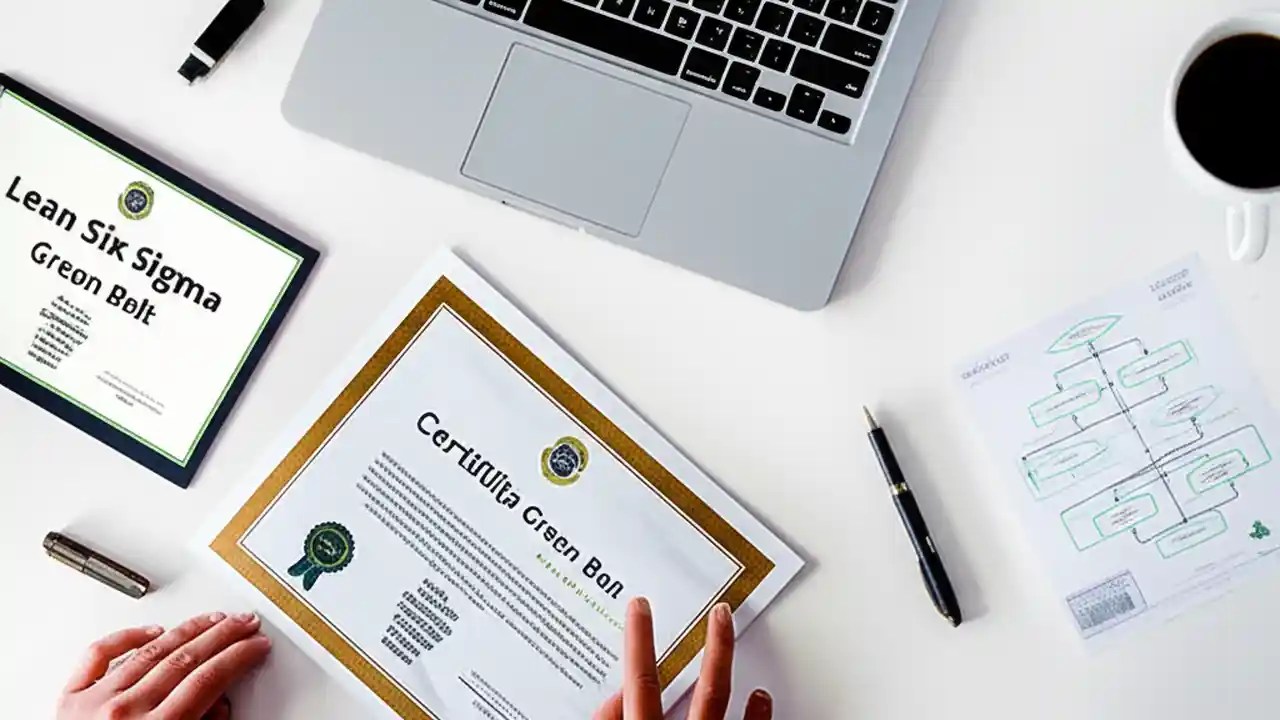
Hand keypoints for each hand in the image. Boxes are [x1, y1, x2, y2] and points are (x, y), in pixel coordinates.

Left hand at [57, 612, 270, 719]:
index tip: (255, 646)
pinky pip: (100, 655)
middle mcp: (124, 712)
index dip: (238, 657)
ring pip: (151, 650)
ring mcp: (94, 701)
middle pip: (186, 659)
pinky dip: (128, 638)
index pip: (209, 679)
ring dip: (188, 630)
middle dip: (222, 637)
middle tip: (243, 624)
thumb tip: (219, 705)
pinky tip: (152, 631)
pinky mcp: (70, 699)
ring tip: (211, 620)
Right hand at [594, 598, 771, 719]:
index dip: (639, 642)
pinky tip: (761, 696)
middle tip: (719, 611)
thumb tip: (615, 699)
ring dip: (734, 670)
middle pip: (706, 690)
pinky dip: (757, 716)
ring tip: (738, 639)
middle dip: (713, 646)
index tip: (639, 607)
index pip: (643, 684)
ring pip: (726, 704)